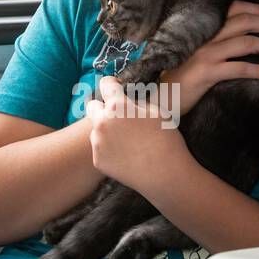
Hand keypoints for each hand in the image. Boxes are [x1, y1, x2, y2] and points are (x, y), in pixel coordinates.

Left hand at [85, 75, 186, 192]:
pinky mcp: (98, 160)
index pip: (105, 84)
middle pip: (92, 106)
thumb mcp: (157, 111)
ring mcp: (98, 143)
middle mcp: (102, 122)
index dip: (112, 84)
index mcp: (117, 106)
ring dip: (106, 130)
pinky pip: (99, 148)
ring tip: (126, 140)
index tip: (115, 87)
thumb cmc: (166, 140)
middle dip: (103, 107)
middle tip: (118, 115)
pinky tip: (125, 154)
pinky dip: (108, 148)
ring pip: (96, 129)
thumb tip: (126, 99)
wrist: (165, 174)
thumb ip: (136, 102)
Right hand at [159, 0, 258, 115]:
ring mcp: (205, 54)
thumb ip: (211, 43)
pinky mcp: (207, 73)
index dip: (256, 9)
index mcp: (201, 29)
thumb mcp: (192, 53)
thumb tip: (238, 38)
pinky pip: (240, 68)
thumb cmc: (177, 77)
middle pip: (245, 21)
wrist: (157, 98)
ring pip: (247, 43)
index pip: (232, 8)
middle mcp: (204, 37)